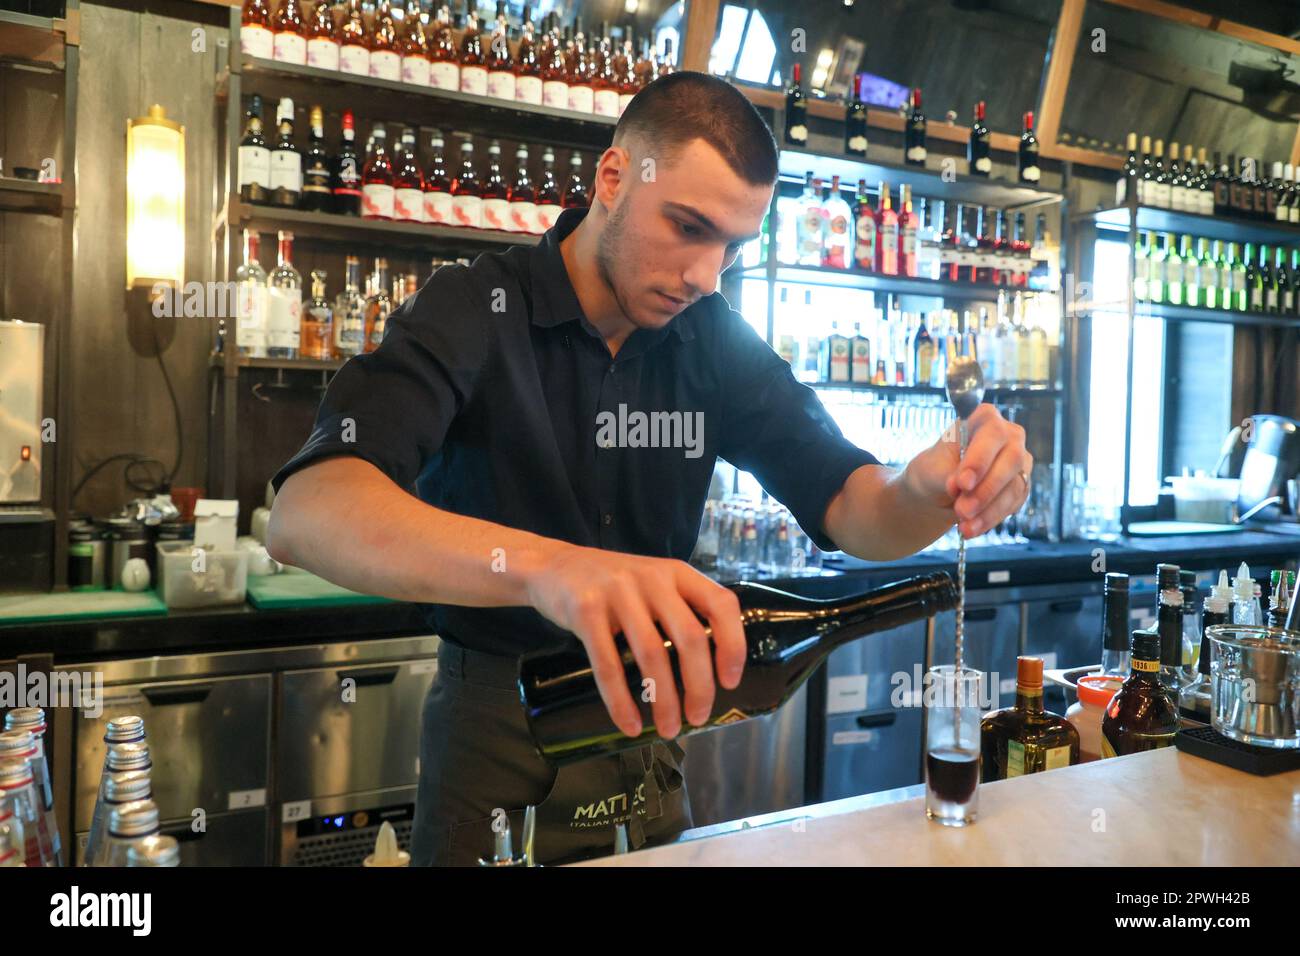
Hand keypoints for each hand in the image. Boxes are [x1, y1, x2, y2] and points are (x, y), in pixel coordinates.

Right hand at [524, 545, 745, 740]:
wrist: (552, 566)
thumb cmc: (611, 583)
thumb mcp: (652, 582)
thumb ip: (678, 609)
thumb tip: (708, 669)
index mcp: (676, 573)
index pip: (721, 604)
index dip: (732, 645)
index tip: (730, 682)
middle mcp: (652, 578)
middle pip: (690, 638)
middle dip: (699, 686)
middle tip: (698, 717)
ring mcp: (618, 592)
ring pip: (652, 655)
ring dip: (664, 700)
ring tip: (668, 729)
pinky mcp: (586, 611)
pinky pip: (608, 664)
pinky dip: (620, 701)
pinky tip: (630, 724)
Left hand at [907, 404, 1032, 537]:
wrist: (936, 493)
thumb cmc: (933, 471)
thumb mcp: (930, 470)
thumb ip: (946, 475)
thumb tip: (960, 486)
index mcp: (984, 419)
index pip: (992, 433)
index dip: (980, 458)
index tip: (962, 483)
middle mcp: (1008, 436)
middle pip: (1011, 459)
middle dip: (986, 489)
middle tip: (961, 510)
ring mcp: (1019, 462)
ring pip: (1014, 486)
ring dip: (988, 510)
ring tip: (964, 525)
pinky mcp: (1020, 487)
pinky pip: (1013, 504)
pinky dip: (991, 518)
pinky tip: (972, 528)